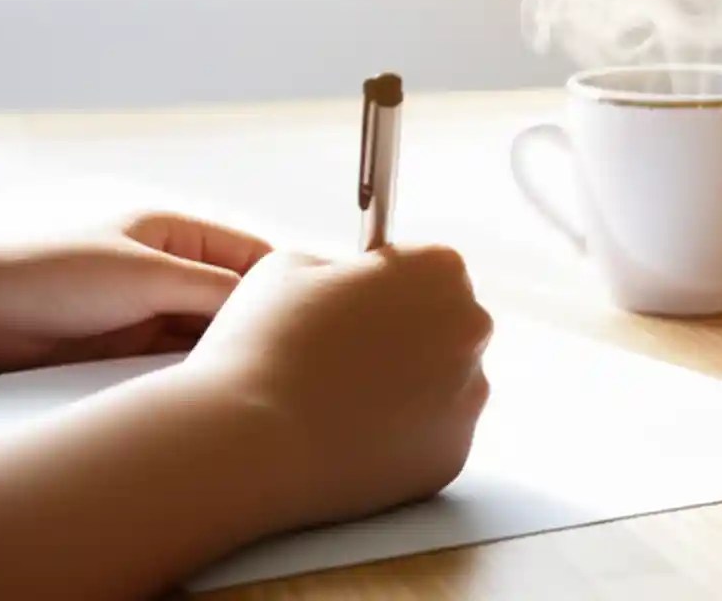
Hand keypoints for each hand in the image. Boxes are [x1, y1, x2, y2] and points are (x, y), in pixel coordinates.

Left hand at [0, 212, 271, 371]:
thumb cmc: (56, 275)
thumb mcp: (149, 275)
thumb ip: (214, 290)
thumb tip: (275, 305)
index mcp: (178, 234)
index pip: (253, 256)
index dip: (287, 283)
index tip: (319, 314)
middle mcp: (171, 271)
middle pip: (238, 299)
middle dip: (262, 324)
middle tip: (298, 356)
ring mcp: (154, 311)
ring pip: (213, 333)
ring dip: (230, 351)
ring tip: (264, 376)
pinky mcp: (135, 350)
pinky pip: (184, 360)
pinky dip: (202, 371)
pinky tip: (221, 387)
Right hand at [187, 245, 492, 528]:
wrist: (249, 441)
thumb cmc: (265, 343)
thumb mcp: (293, 265)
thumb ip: (343, 268)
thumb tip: (355, 289)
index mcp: (441, 270)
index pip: (429, 267)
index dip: (387, 284)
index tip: (356, 304)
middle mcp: (471, 329)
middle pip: (449, 324)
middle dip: (408, 334)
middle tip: (347, 354)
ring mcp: (469, 398)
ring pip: (445, 384)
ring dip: (408, 386)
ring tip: (341, 400)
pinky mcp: (452, 457)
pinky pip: (431, 436)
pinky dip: (401, 436)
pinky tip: (350, 435)